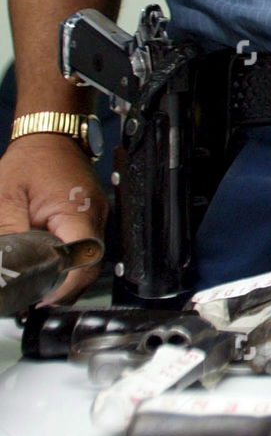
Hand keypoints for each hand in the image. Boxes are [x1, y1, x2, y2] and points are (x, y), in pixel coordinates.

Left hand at [0, 135, 106, 303]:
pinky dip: (69, 263)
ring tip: (39, 288)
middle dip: (65, 287)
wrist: (49, 137)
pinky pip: (85, 248)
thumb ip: (7, 234)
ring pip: (89, 259)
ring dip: (67, 277)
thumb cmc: (29, 161)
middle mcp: (95, 216)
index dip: (66, 283)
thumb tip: (4, 268)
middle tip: (34, 298)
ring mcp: (96, 217)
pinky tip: (49, 268)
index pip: (84, 257)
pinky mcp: (90, 218)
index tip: (42, 297)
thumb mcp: (4, 198)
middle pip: (90, 264)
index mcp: (77, 210)